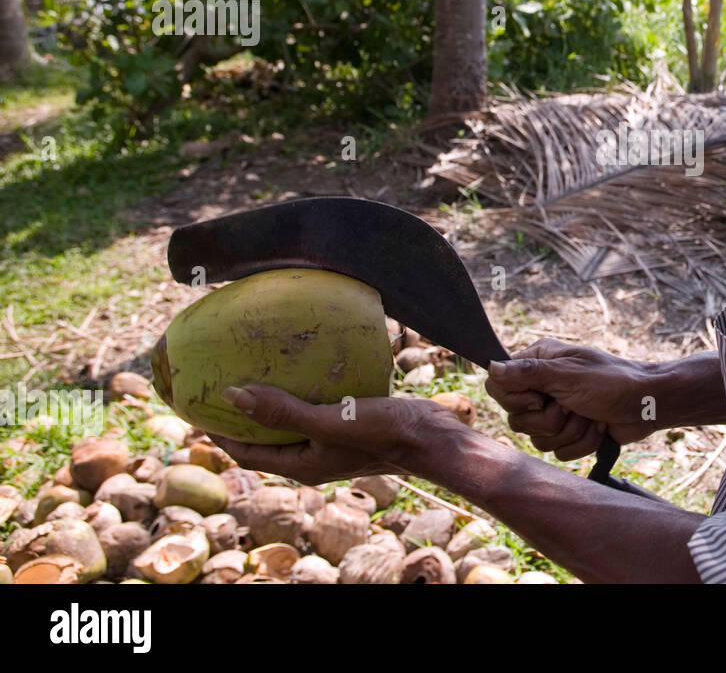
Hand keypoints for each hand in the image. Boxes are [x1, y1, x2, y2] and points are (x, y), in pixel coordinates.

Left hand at [206, 385, 458, 484]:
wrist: (433, 437)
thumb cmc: (381, 434)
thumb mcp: (329, 421)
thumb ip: (283, 411)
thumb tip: (232, 395)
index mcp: (300, 464)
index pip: (244, 450)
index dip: (217, 431)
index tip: (195, 404)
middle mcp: (312, 453)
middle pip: (264, 434)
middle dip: (241, 411)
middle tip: (220, 377)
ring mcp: (332, 438)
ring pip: (291, 418)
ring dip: (273, 396)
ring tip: (256, 364)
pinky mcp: (351, 420)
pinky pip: (317, 403)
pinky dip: (305, 385)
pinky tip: (305, 359)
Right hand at [485, 339, 658, 460]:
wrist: (649, 405)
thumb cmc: (613, 382)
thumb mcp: (569, 375)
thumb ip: (528, 373)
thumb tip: (491, 367)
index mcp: (538, 363)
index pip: (497, 386)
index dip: (516, 400)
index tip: (541, 397)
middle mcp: (542, 387)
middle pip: (517, 419)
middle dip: (551, 420)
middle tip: (572, 404)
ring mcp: (555, 412)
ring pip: (538, 440)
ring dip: (570, 431)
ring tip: (590, 415)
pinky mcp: (569, 434)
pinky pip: (558, 453)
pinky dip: (582, 443)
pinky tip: (598, 428)